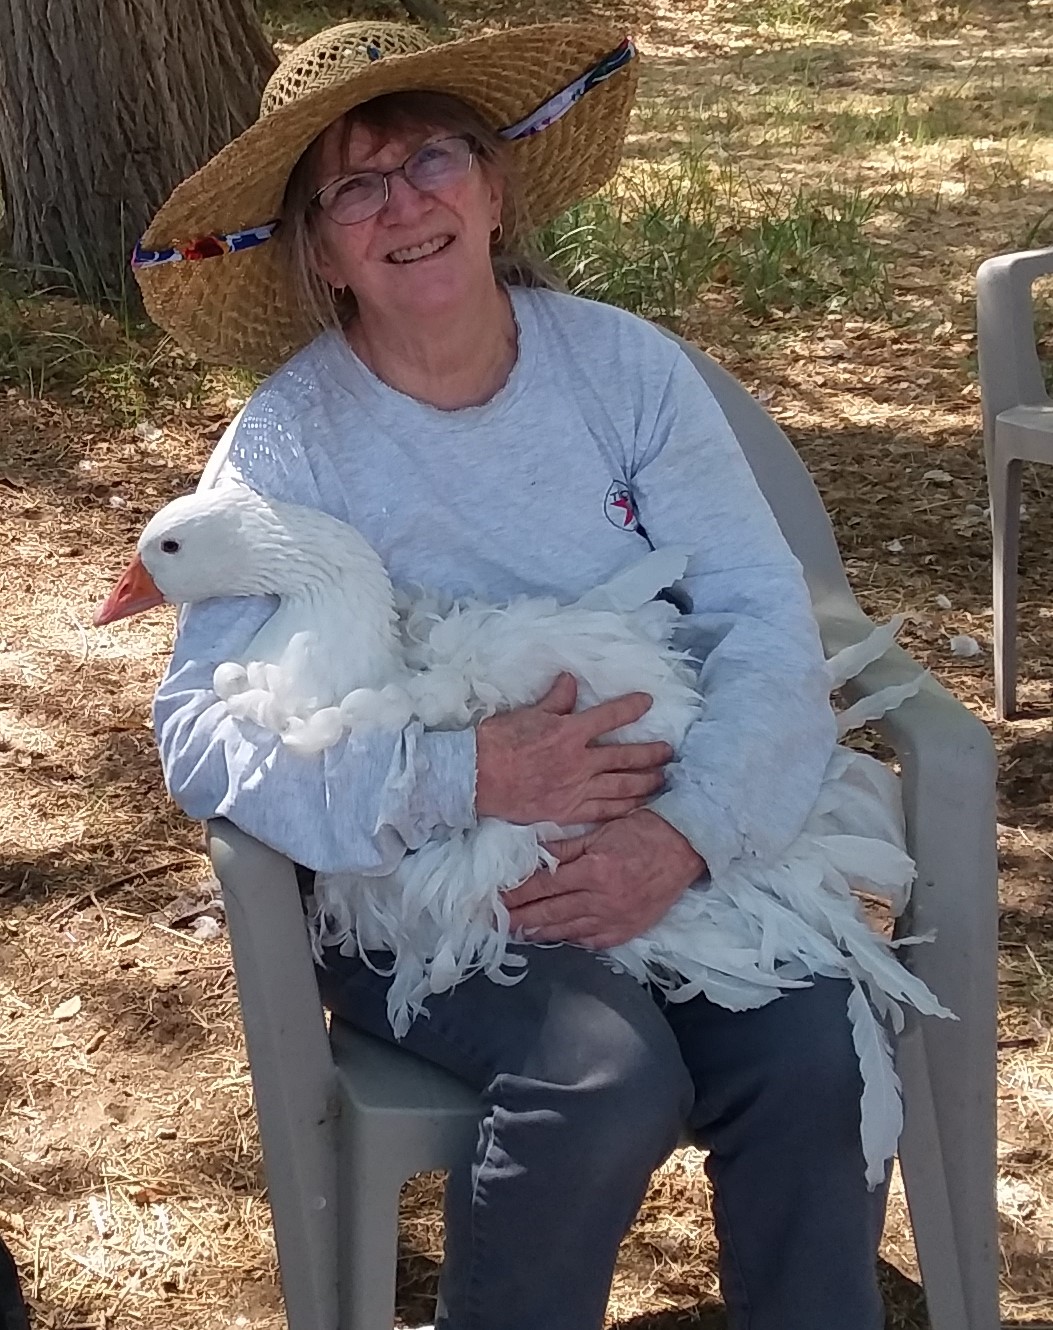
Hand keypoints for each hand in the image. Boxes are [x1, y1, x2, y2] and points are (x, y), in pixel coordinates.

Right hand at [475, 673, 672, 826]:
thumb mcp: (527, 713)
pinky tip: (638, 807)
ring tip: (662, 779)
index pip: (610, 716)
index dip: (632, 708)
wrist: (475, 778)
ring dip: (645, 782)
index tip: (648, 702)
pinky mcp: (567, 812)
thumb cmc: (497, 742)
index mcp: (569, 733)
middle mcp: (579, 762)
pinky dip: (624, 808)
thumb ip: (554, 700)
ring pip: (622, 787)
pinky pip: (604, 812)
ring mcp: (575, 790)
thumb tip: (570, 680)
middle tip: (669, 752)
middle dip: (651, 754)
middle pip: (626, 757)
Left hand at [503, 808, 706, 948]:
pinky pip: (592, 941)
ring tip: (516, 932)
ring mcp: (616, 919)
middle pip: (550, 912)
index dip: (517, 893)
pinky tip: (555, 937)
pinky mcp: (628, 929)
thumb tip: (533, 857)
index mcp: (594, 870)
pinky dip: (571, 939)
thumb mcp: (601, 830)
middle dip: (519, 917)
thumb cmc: (644, 830)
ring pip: (568, 930)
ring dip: (539, 932)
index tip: (496, 897)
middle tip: (493, 921)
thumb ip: (565, 846)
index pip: (544, 885)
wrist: (686, 847)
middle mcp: (602, 900)